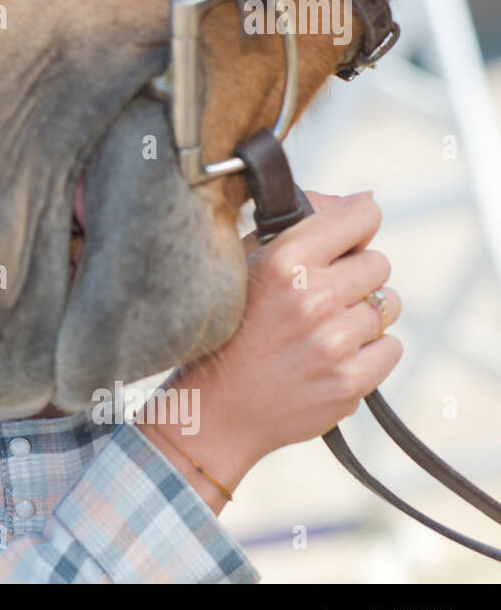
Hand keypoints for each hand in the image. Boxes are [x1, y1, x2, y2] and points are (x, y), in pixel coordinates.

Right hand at [177, 190, 402, 467]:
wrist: (217, 409)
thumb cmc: (229, 330)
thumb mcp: (245, 265)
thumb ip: (295, 227)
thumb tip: (352, 201)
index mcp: (285, 260)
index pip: (362, 215)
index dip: (355, 225)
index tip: (345, 240)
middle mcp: (313, 297)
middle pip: (379, 263)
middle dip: (357, 275)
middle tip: (324, 296)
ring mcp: (335, 342)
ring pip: (389, 306)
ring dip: (364, 315)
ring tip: (325, 331)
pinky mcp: (350, 381)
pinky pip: (391, 348)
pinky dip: (369, 353)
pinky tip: (332, 359)